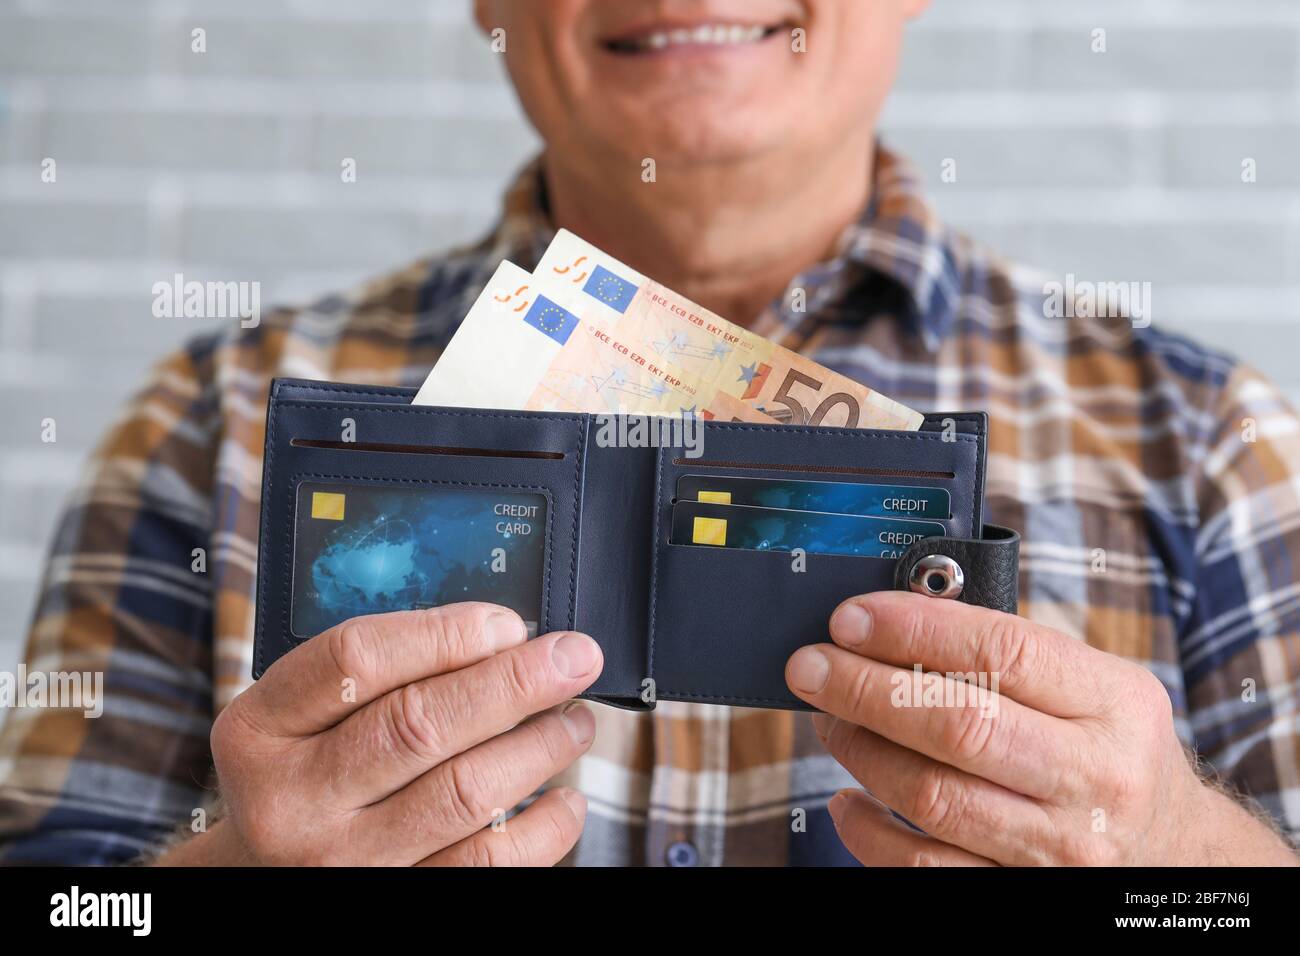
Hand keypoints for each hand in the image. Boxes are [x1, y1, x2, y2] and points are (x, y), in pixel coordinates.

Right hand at [159, 603, 602, 865]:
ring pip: (463, 793)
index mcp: (261, 729)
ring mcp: (342, 861)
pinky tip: (566, 798)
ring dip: (539, 747)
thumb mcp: (297, 716)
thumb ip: (374, 671)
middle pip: (419, 725)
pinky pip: (485, 865)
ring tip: (576, 719)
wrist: (261, 876)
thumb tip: (501, 637)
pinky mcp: (395, 901)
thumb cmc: (300, 773)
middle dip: (514, 683)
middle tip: (575, 657)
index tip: (507, 623)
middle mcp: (292, 800)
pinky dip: (543, 828)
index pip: (355, 659)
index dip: (444, 634)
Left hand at [785, 592, 1297, 865]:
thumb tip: (892, 620)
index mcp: (1114, 705)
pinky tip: (847, 798)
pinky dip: (868, 831)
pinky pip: (923, 867)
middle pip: (957, 726)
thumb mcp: (1095, 689)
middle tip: (810, 665)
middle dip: (865, 688)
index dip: (912, 628)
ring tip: (829, 719)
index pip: (1002, 651)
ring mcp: (1059, 848)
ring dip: (860, 750)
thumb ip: (1010, 653)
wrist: (1172, 854)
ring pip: (931, 796)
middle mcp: (1095, 779)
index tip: (851, 617)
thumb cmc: (1111, 750)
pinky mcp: (1019, 894)